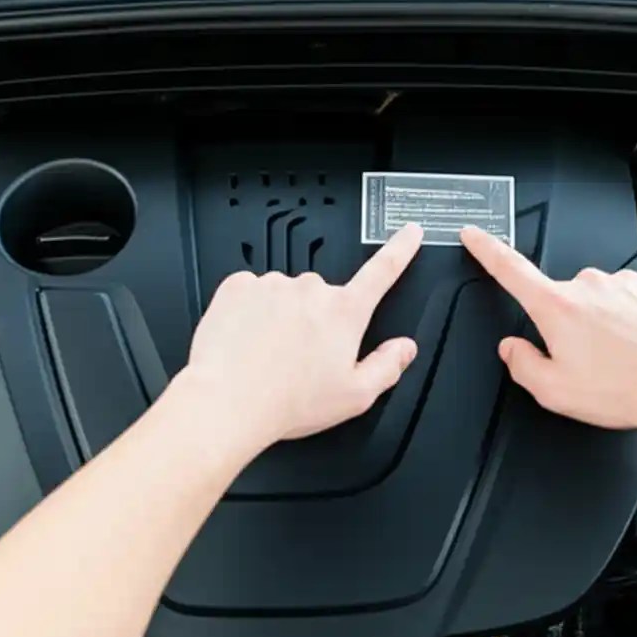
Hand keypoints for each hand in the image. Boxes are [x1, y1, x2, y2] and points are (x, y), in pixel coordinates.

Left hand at [177, 224, 422, 449]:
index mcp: (344, 313)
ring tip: (269, 354)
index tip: (409, 233)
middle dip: (317, 319)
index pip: (382, 271)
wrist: (227, 402)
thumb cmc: (287, 403)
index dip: (400, 249)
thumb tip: (404, 348)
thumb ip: (387, 366)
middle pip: (323, 296)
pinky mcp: (238, 286)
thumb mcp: (355, 396)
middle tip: (302, 356)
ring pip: (285, 295)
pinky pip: (252, 292)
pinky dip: (252, 312)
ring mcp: (273, 284)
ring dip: (282, 316)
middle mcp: (310, 290)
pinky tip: (249, 341)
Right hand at [460, 226, 636, 435]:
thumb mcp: (555, 391)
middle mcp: (589, 286)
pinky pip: (634, 298)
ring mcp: (625, 283)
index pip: (510, 269)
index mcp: (557, 308)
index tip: (474, 235)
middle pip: (565, 299)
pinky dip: (636, 320)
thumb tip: (513, 349)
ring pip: (603, 300)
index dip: (487, 250)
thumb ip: (522, 365)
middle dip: (572, 325)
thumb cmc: (626, 390)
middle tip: (591, 360)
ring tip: (625, 357)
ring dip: (608, 323)